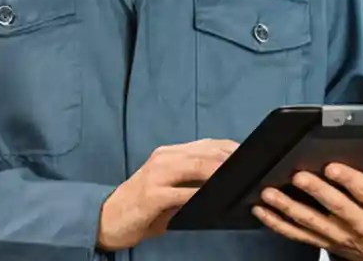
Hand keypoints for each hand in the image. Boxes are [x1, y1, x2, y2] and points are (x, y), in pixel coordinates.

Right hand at [96, 138, 238, 250]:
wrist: (108, 218)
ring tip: (239, 179)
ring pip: (195, 166)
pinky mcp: (151, 194)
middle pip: (205, 152)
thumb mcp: (168, 188)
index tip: (252, 157)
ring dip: (219, 172)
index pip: (207, 144)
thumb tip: (226, 183)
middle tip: (254, 169)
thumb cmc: (143, 206)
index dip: (231, 149)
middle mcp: (163, 158)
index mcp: (169, 154)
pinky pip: (182, 193)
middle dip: (231, 159)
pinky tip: (214, 199)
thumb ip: (192, 182)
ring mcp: (156, 174)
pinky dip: (200, 194)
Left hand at [252, 157, 362, 260]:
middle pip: (336, 207)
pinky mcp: (324, 241)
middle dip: (316, 191)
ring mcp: (340, 235)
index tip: (333, 166)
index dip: (350, 180)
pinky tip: (261, 210)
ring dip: (288, 207)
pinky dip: (277, 224)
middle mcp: (361, 223)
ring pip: (311, 221)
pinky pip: (298, 234)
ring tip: (270, 193)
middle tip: (298, 175)